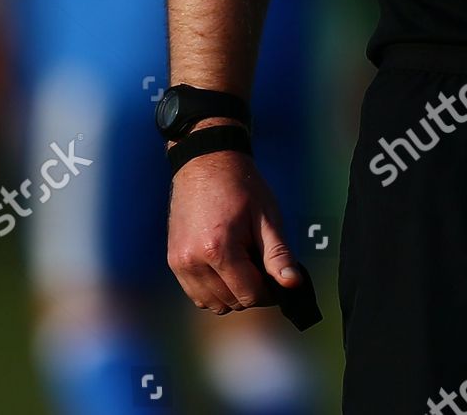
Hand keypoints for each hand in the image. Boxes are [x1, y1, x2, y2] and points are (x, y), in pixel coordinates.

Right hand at [167, 147, 303, 313]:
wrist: (206, 162)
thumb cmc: (241, 186)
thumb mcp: (266, 216)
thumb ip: (278, 254)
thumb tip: (293, 284)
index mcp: (218, 250)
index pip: (249, 294)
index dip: (269, 291)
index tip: (276, 276)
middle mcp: (193, 262)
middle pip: (230, 302)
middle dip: (250, 290)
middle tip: (259, 261)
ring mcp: (179, 264)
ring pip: (211, 303)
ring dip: (231, 293)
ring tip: (242, 261)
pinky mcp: (173, 261)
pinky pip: (196, 293)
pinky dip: (214, 289)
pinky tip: (225, 265)